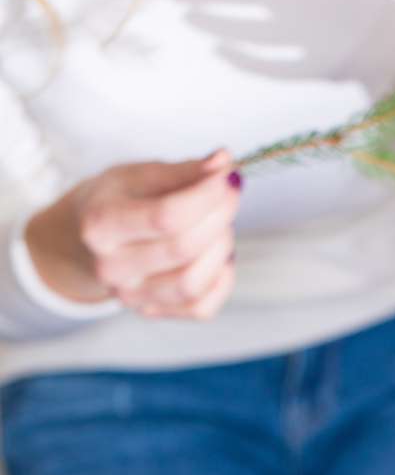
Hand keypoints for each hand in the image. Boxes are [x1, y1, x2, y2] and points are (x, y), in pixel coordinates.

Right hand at [24, 150, 240, 320]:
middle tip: (230, 194)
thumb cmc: (115, 202)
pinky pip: (201, 308)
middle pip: (183, 248)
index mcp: (101, 225)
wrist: (84, 240)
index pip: (166, 216)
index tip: (228, 177)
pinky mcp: (152, 312)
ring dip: (221, 249)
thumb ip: (182, 171)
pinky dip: (221, 279)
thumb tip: (223, 163)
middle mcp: (112, 267)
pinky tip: (217, 254)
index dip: (207, 196)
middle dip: (219, 217)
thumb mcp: (138, 175)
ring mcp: (131, 296)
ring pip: (193, 283)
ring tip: (220, 224)